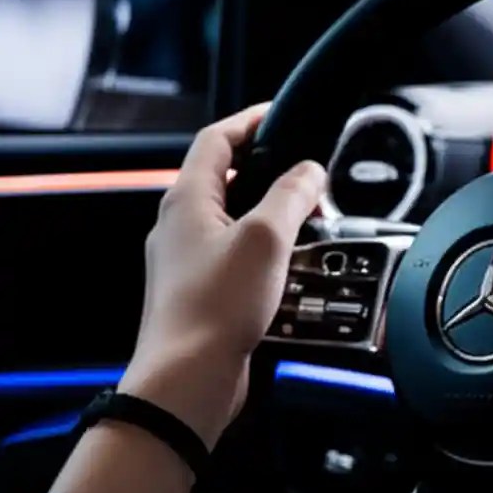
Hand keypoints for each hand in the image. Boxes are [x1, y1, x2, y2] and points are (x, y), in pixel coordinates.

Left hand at [119, 105, 325, 448]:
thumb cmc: (214, 308)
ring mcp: (190, 262)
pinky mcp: (205, 295)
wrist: (188, 377)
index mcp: (187, 200)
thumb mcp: (266, 239)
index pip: (217, 140)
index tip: (280, 115)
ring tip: (310, 228)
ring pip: (237, 224)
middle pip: (227, 181)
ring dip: (275, 221)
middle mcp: (182, 227)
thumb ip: (292, 197)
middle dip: (271, 176)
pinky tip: (295, 274)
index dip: (251, 121)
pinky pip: (241, 261)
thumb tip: (310, 172)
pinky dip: (270, 258)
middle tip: (309, 182)